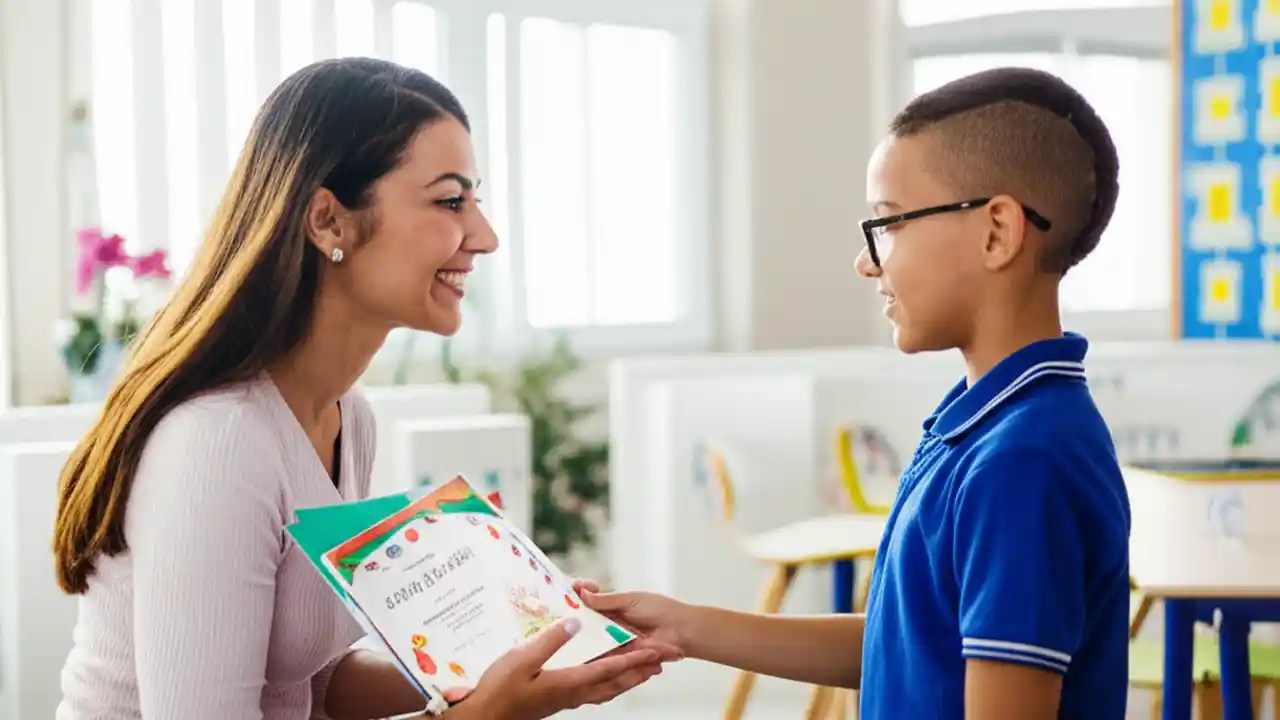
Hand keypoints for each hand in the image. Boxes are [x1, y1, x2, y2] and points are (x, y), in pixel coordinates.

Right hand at [452, 617, 663, 719]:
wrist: (484, 718)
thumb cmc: (500, 691)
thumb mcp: (522, 659)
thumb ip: (551, 641)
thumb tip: (575, 623)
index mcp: (567, 682)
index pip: (607, 669)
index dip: (631, 659)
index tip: (652, 651)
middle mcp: (571, 693)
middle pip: (613, 683)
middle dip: (637, 671)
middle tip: (658, 662)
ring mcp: (564, 699)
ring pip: (604, 690)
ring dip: (626, 679)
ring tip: (642, 671)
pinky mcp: (556, 701)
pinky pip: (591, 692)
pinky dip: (606, 684)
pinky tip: (603, 680)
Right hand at [573, 580, 690, 657]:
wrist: (680, 633)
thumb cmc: (661, 611)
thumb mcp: (630, 600)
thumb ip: (606, 600)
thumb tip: (583, 592)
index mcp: (614, 605)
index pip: (591, 597)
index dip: (580, 592)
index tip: (572, 586)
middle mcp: (611, 622)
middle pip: (586, 617)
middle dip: (574, 612)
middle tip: (560, 606)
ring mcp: (613, 639)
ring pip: (590, 635)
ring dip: (579, 630)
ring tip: (564, 623)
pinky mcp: (617, 655)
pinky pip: (600, 652)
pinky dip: (590, 649)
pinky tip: (576, 644)